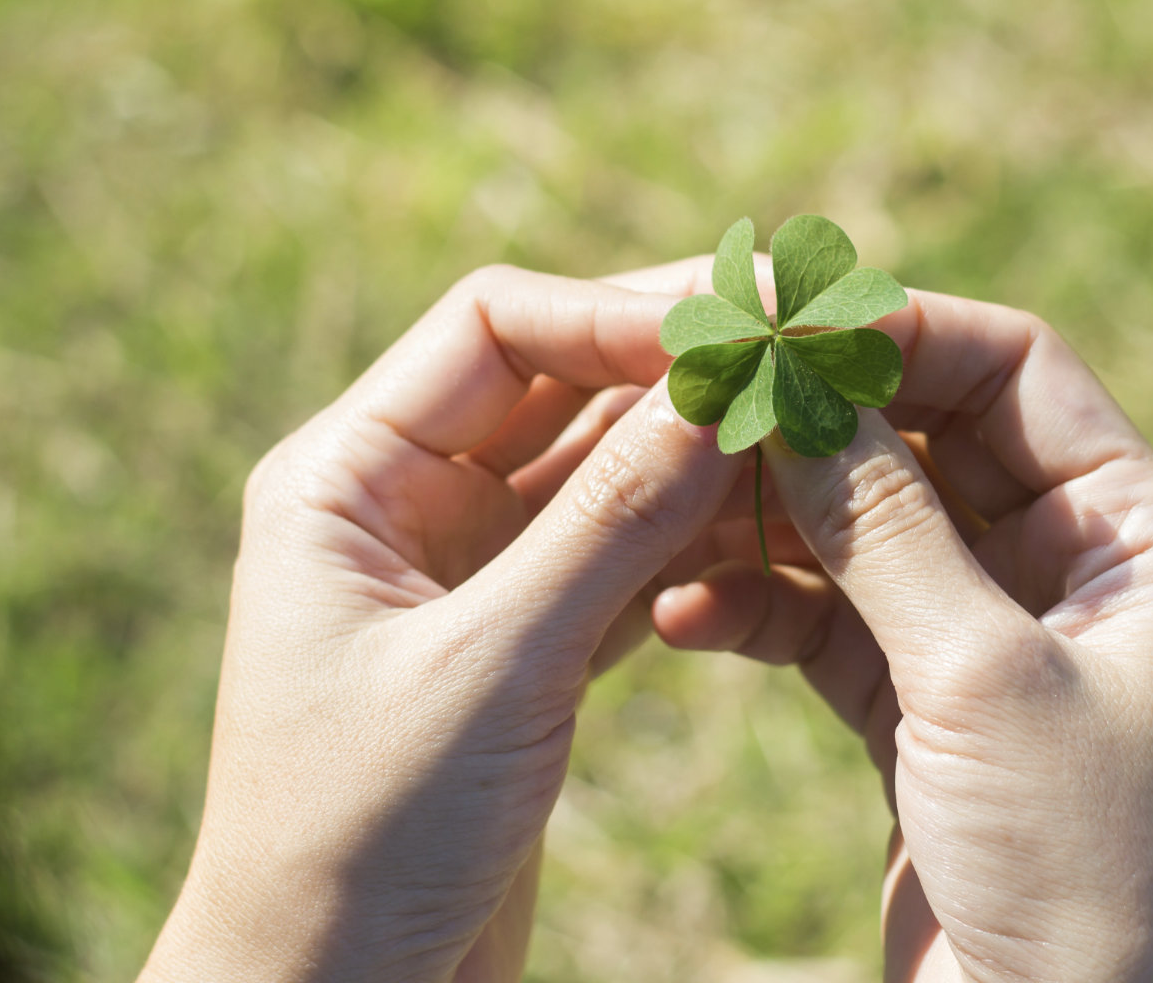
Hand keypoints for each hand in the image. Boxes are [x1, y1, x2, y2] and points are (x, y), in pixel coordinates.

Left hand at [141, 267, 743, 982]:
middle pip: (557, 384)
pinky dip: (692, 540)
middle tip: (799, 344)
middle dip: (673, 367)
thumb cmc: (362, 840)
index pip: (493, 328)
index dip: (617, 313)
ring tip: (806, 431)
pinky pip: (619, 555)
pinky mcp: (522, 643)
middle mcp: (403, 503)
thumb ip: (609, 523)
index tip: (738, 327)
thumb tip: (719, 385)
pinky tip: (772, 528)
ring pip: (600, 471)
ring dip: (697, 453)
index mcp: (345, 478)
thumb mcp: (493, 667)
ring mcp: (466, 573)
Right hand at [652, 287, 1152, 981]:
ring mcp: (993, 647)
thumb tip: (802, 392)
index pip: (1018, 370)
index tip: (781, 323)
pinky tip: (681, 617)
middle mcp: (1071, 575)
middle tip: (697, 398)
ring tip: (671, 505)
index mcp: (1138, 538)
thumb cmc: (1086, 875)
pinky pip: (833, 628)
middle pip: (931, 441)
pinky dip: (762, 613)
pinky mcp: (926, 720)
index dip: (902, 333)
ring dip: (773, 517)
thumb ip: (888, 529)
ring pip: (868, 534)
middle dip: (818, 423)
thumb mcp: (986, 682)